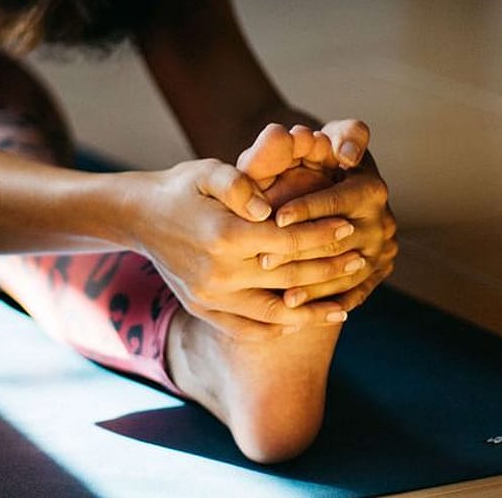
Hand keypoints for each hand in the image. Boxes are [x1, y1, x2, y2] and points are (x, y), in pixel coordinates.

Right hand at [130, 158, 350, 338]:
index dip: (322, 235)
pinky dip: (280, 327)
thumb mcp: (207, 171)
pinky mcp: (203, 310)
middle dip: (329, 269)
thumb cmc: (182, 188)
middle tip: (361, 260)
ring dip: (314, 309)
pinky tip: (304, 319)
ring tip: (345, 302)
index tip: (350, 228)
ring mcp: (209, 296)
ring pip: (274, 311)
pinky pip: (248, 329)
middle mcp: (216, 272)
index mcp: (222, 234)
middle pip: (288, 276)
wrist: (139, 217)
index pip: (287, 240)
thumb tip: (269, 207)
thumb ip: (240, 183)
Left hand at [237, 121, 397, 312]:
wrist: (324, 186)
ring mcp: (383, 249)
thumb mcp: (313, 143)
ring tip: (281, 297)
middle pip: (341, 240)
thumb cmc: (310, 160)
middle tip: (264, 262)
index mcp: (370, 186)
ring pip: (348, 273)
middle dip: (301, 252)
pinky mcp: (378, 272)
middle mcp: (383, 219)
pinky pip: (356, 293)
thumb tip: (346, 154)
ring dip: (314, 286)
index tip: (275, 217)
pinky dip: (329, 303)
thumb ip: (320, 139)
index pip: (339, 199)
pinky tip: (301, 312)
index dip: (308, 208)